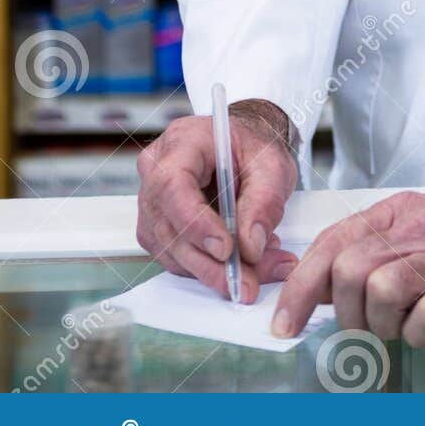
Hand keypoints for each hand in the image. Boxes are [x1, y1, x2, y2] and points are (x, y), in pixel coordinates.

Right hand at [136, 98, 298, 300]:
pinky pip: (177, 259)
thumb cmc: (253, 148)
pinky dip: (210, 270)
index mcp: (182, 142)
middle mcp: (156, 171)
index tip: (226, 249)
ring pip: (172, 251)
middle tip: (247, 283)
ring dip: (214, 271)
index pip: (173, 184)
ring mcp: (152, 203)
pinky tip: (242, 265)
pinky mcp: (159, 229)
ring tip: (257, 272)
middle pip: (170, 227)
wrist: (245, 150)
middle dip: (210, 263)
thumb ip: (264, 203)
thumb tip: (250, 247)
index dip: (195, 222)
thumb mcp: (272, 166)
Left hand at [272, 165, 424, 346]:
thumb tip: (328, 285)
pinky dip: (418, 335)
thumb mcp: (424, 224)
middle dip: (344, 312)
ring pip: (378, 291)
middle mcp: (416, 231)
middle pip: (347, 270)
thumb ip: (379, 247)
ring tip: (402, 327)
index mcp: (399, 213)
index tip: (284, 323)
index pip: (330, 244)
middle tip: (365, 328)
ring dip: (379, 325)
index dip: (299, 288)